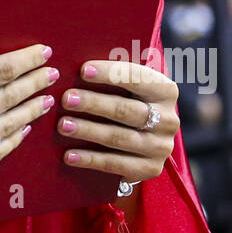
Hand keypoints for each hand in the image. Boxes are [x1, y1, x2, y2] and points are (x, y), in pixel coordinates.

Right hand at [0, 43, 57, 180]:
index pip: (1, 71)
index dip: (26, 61)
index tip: (44, 52)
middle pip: (10, 97)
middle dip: (35, 83)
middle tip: (52, 74)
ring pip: (8, 125)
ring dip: (31, 111)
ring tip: (46, 100)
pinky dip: (13, 139)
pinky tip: (25, 128)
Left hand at [58, 58, 179, 183]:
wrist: (147, 138)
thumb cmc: (129, 100)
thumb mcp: (130, 85)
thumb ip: (113, 75)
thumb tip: (76, 63)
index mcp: (166, 91)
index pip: (137, 78)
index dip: (110, 73)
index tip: (83, 70)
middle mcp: (168, 119)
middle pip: (126, 110)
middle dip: (93, 103)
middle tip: (66, 99)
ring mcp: (160, 147)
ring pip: (119, 138)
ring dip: (88, 131)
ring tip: (63, 125)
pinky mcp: (150, 169)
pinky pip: (116, 164)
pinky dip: (90, 159)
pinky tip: (69, 155)